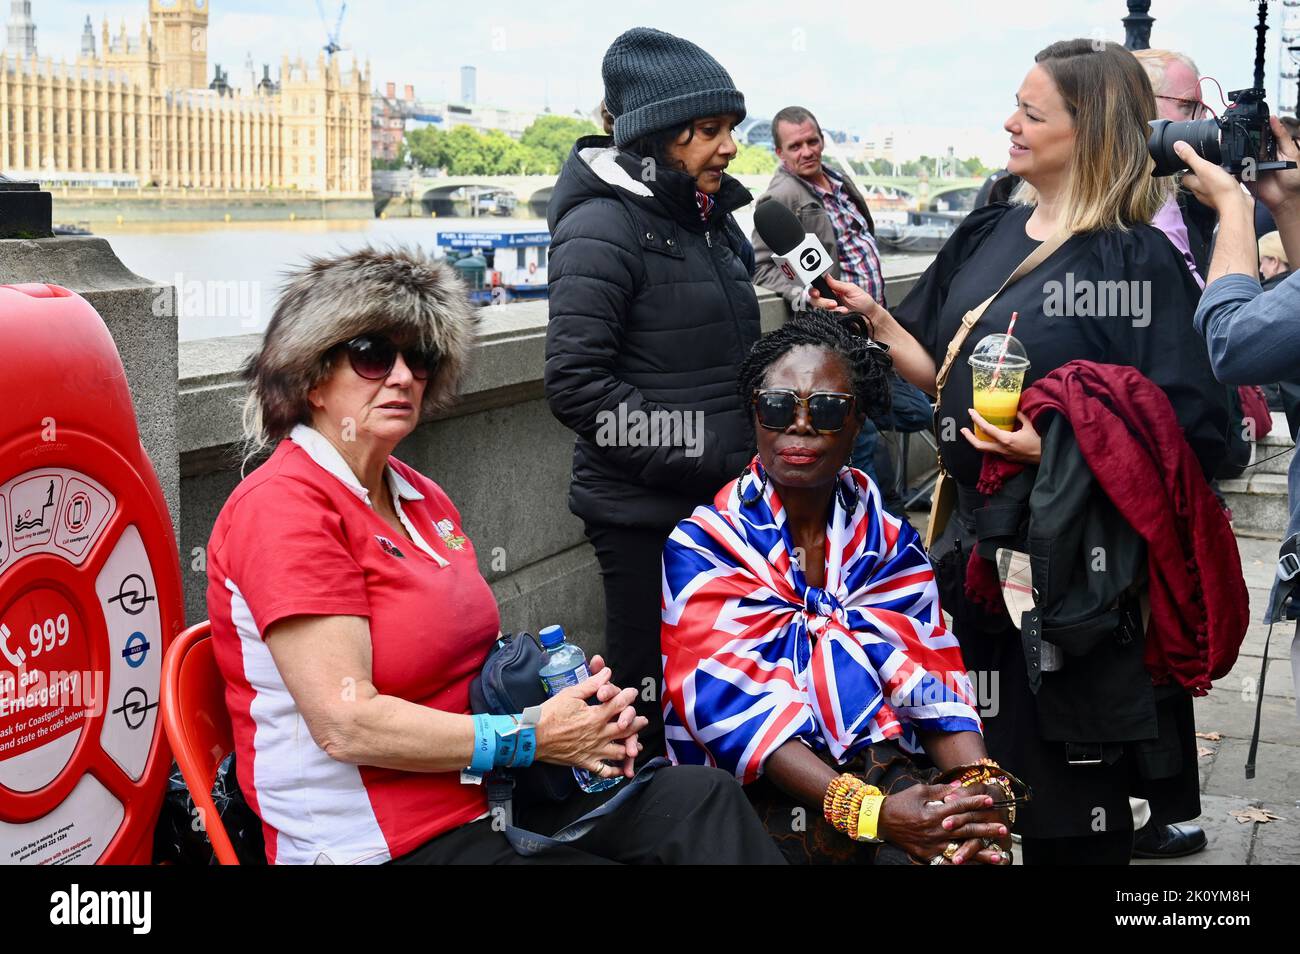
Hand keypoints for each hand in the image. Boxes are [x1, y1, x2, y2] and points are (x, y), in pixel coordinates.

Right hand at [536, 666, 647, 779]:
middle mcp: (598, 734)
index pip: (619, 705)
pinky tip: (621, 769)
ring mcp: (593, 750)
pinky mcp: (585, 762)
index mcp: (595, 716)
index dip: (629, 697)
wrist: (533, 736)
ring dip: (631, 747)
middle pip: (626, 729)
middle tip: (643, 720)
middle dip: (637, 723)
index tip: (633, 693)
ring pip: (620, 751)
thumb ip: (591, 684)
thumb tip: (607, 672)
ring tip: (637, 745)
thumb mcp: (570, 694)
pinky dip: (614, 771)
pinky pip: (604, 771)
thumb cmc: (549, 714)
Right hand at [808, 273, 880, 320]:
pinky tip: (842, 314)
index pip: (818, 289)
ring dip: (829, 309)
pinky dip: (833, 315)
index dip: (814, 291)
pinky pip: (824, 318)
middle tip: (834, 303)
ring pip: (818, 310)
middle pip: (814, 300)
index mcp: (833, 291)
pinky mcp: (831, 320)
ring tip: (843, 310)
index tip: (817, 293)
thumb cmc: (865, 303)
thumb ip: (838, 284)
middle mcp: (829, 300)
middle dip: (822, 302)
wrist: (871, 317)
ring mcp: (830, 311)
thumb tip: (827, 276)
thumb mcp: (852, 289)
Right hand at [877, 783, 1010, 864]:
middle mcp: (936, 831)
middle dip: (986, 829)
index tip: (990, 800)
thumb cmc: (901, 803)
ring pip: (962, 849)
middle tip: (1003, 828)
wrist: (881, 820)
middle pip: (967, 830)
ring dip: (982, 853)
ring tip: (999, 855)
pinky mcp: (928, 856)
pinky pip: (948, 862)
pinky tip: (975, 867)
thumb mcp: (920, 791)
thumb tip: (960, 787)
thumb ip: (941, 790)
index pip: (960, 807)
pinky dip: (963, 865)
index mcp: (935, 813)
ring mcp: (933, 846)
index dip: (976, 802)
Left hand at [962, 409, 1040, 464]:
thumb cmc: (1039, 442)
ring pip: (985, 449)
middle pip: (979, 446)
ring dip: (977, 441)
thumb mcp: (1030, 426)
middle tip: (962, 430)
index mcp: (1006, 440)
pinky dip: (989, 444)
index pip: (987, 429)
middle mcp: (1002, 449)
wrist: (1046, 457)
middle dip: (968, 437)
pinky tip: (989, 438)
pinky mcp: (1007, 458)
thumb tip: (1015, 410)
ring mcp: (1004, 455)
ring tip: (973, 433)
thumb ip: (1020, 417)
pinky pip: (994, 451)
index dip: (977, 419)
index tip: (971, 412)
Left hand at [1174, 140, 1251, 214]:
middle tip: (1207, 161)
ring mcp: (1213, 194)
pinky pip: (1224, 186)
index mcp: (1194, 184)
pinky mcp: (1225, 195)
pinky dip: (1226, 180)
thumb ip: (1191, 157)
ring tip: (1221, 166)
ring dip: (1214, 175)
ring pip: (1211, 183)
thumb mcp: (1203, 168)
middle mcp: (1201, 191)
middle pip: (1197, 180)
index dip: (1186, 169)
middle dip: (1201, 171)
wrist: (1237, 204)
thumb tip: (1177, 146)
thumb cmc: (1220, 188)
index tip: (1190, 161)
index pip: (1184, 177)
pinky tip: (1232, 175)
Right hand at [1244, 116, 1299, 215]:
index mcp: (1270, 147)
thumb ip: (1281, 136)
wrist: (1287, 198)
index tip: (1248, 122)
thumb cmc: (1294, 177)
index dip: (1254, 128)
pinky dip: (1233, 167)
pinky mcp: (1244, 176)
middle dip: (1243, 141)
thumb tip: (1274, 119)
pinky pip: (1235, 169)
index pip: (1259, 134)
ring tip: (1239, 153)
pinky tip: (1236, 164)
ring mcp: (1251, 165)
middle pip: (1247, 143)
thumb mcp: (1291, 152)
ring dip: (1237, 153)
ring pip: (1239, 155)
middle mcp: (1259, 154)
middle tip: (1242, 139)